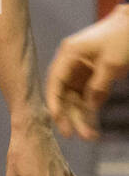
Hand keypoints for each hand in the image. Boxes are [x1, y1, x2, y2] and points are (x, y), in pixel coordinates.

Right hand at [45, 4, 128, 139]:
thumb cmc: (123, 38)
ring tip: (90, 136)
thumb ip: (98, 86)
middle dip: (69, 115)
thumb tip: (89, 107)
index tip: (56, 120)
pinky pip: (87, 98)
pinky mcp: (91, 77)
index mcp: (69, 54)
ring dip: (80, 117)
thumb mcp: (112, 64)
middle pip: (63, 94)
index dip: (54, 102)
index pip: (55, 82)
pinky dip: (90, 111)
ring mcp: (80, 71)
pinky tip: (93, 127)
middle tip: (73, 135)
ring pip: (74, 99)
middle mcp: (70, 63)